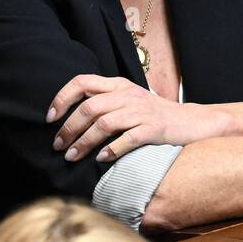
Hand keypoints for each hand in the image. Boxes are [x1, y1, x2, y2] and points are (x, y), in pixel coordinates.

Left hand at [46, 74, 229, 162]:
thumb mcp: (129, 100)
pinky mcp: (154, 129)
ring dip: (83, 142)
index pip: (82, 82)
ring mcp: (141, 111)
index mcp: (119, 85)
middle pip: (89, 107)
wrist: (193, 121)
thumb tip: (70, 117)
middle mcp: (128, 95)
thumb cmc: (155, 114)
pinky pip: (127, 138)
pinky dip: (111, 150)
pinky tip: (101, 159)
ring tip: (72, 157)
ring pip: (104, 123)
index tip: (50, 118)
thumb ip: (105, 102)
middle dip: (68, 128)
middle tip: (58, 146)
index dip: (62, 98)